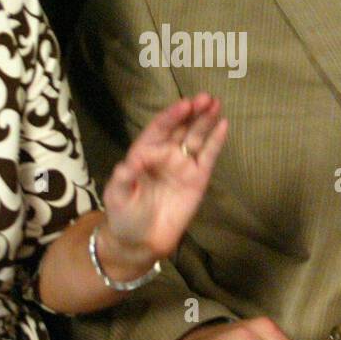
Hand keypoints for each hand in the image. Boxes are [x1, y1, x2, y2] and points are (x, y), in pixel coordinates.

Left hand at [100, 93, 227, 269]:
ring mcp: (182, 165)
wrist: (141, 242)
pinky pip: (208, 157)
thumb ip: (123, 179)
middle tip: (206, 98)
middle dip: (193, 112)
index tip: (184, 104)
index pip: (159, 128)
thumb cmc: (124, 215)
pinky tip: (223, 125)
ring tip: (216, 104)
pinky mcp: (197, 179)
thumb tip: (129, 163)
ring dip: (206, 120)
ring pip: (196, 137)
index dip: (171, 116)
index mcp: (144, 153)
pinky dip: (216, 141)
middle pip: (181, 127)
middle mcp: (165, 154)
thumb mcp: (117, 197)